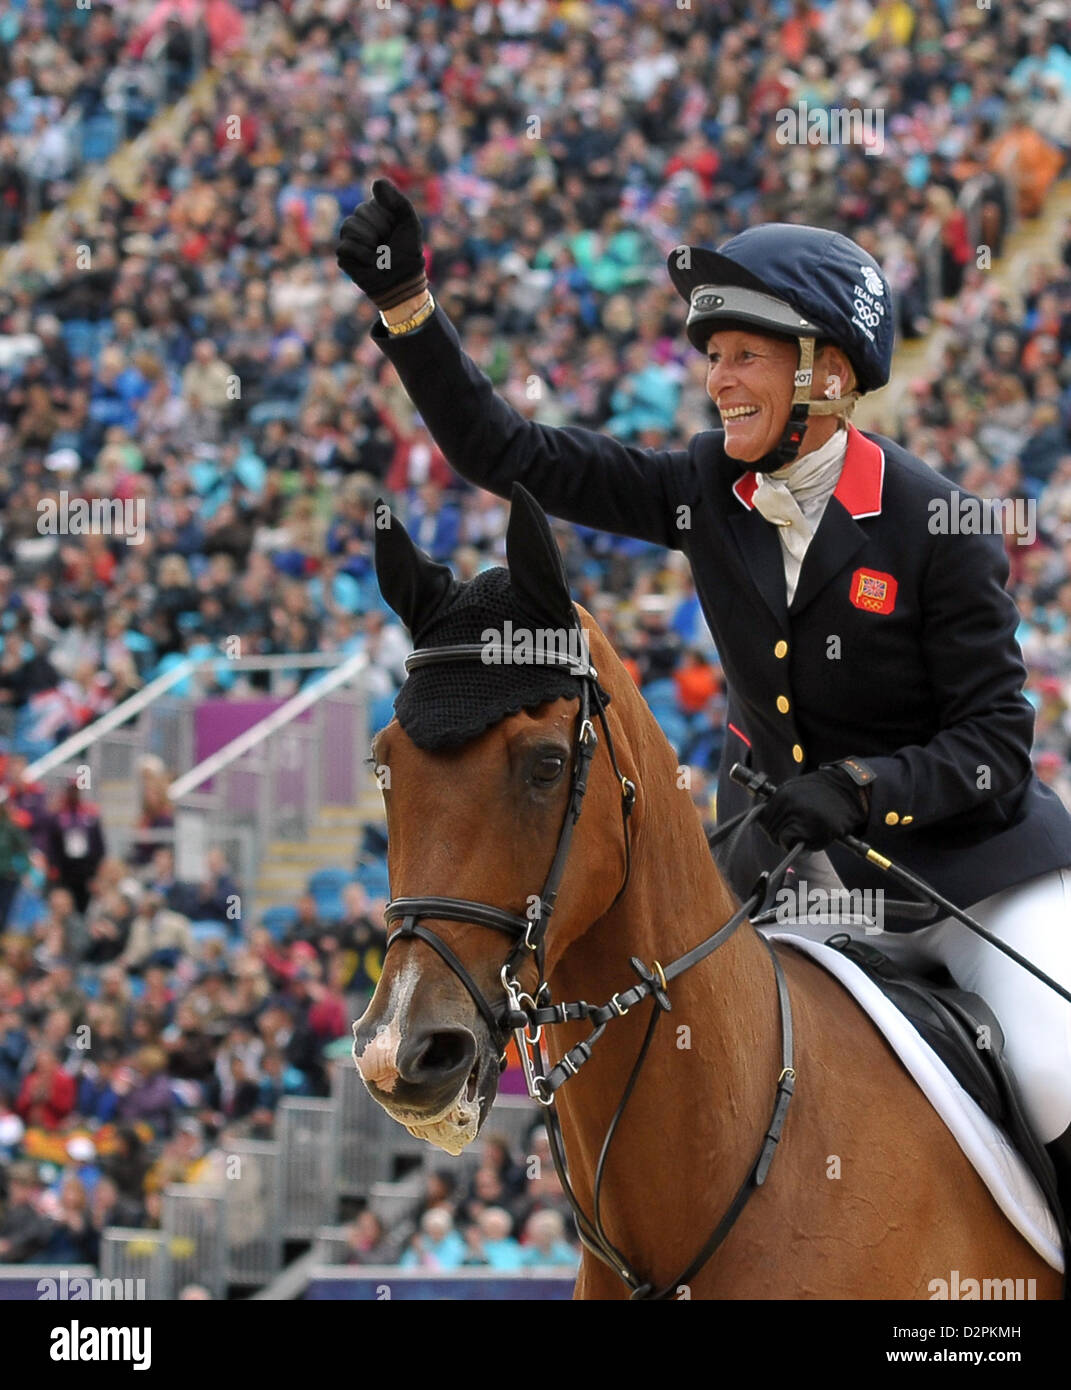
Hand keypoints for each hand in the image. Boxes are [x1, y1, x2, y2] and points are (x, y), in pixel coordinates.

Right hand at [337, 179, 426, 308]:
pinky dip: (362, 255)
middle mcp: (360, 222)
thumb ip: (398, 200)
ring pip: (349, 225)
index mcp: (375, 211)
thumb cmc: (408, 252)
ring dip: (370, 242)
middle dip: (379, 229)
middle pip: (360, 211)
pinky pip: (345, 246)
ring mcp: (350, 238)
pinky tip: (370, 263)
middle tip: (387, 244)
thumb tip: (377, 182)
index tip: (396, 230)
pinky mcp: (344, 256)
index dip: (388, 217)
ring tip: (379, 253)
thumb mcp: (409, 222)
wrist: (403, 282)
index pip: (373, 201)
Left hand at [757, 767, 869, 850]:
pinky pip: (794, 844)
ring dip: (792, 840)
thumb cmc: (823, 792)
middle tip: (798, 831)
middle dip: (781, 835)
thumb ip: (780, 803)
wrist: (850, 790)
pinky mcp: (813, 830)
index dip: (772, 825)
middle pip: (771, 830)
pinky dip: (802, 845)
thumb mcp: (796, 789)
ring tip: (809, 830)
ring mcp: (800, 817)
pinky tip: (814, 836)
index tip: (782, 827)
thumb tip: (761, 820)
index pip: (763, 817)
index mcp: (782, 794)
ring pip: (781, 839)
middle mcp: (788, 805)